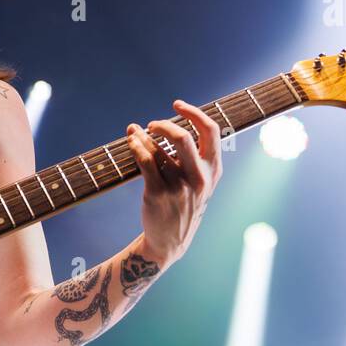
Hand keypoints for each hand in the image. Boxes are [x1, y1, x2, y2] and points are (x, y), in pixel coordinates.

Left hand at [126, 99, 222, 265]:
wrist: (170, 241)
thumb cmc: (184, 205)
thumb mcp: (201, 183)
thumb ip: (197, 157)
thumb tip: (175, 122)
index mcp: (213, 171)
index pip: (211, 131)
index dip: (194, 112)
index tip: (177, 104)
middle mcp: (198, 178)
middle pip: (183, 137)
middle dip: (163, 124)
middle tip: (152, 124)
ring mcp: (178, 187)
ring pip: (157, 148)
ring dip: (141, 135)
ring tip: (133, 132)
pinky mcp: (157, 194)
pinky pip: (144, 160)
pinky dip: (135, 146)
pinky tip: (131, 141)